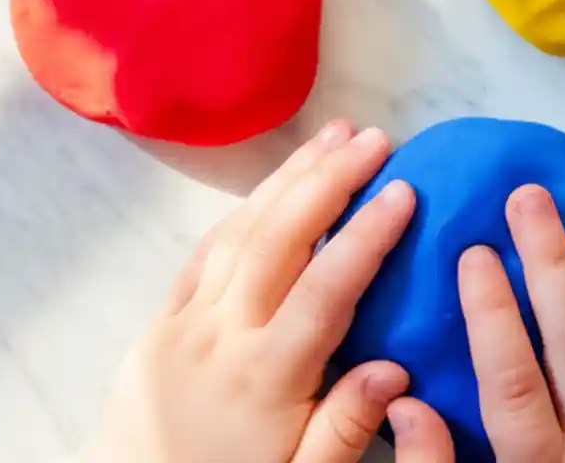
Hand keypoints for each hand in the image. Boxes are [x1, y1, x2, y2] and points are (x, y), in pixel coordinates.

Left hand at [83, 120, 453, 462]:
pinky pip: (204, 250)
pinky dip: (244, 209)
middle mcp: (220, 337)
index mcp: (264, 379)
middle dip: (328, 181)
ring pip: (240, 231)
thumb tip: (395, 369)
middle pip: (278, 241)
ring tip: (333, 135)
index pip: (324, 291)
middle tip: (374, 139)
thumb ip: (345, 429)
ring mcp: (184, 322)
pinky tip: (275, 185)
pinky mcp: (161, 319)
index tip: (404, 190)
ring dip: (289, 178)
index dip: (365, 236)